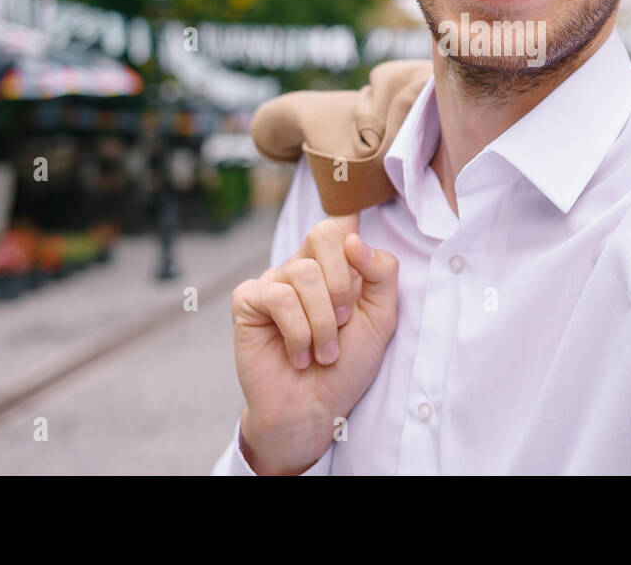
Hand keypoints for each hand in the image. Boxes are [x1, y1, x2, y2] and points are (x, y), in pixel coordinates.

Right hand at [230, 215, 398, 473]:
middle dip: (343, 284)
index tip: (359, 244)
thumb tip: (354, 239)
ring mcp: (274, 280)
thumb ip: (382, 273)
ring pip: (304, 273)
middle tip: (344, 322)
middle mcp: (303, 266)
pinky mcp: (248, 301)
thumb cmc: (348, 364)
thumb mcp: (382, 318)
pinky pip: (278, 297)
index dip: (351, 225)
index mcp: (336, 264)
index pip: (343, 222)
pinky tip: (299, 354)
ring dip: (323, 322)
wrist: (316, 409)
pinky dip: (298, 332)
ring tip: (324, 352)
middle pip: (325, 234)